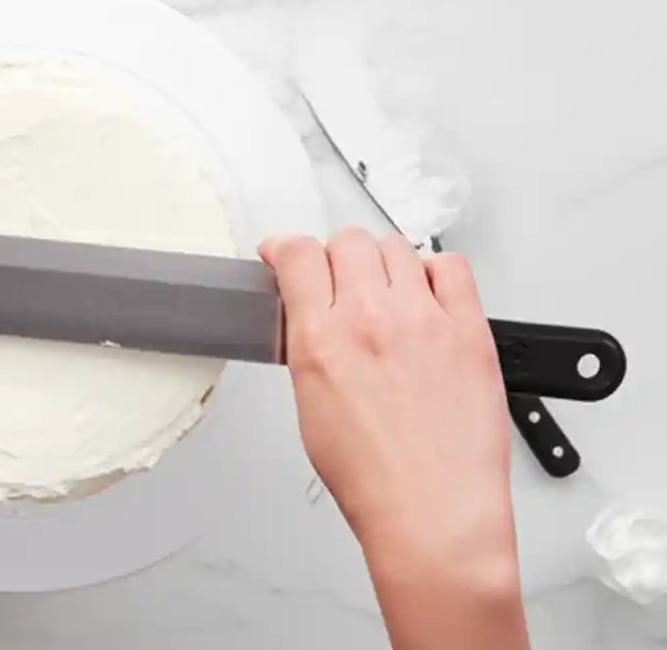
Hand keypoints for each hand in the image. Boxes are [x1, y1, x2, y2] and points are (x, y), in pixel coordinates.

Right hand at [260, 229, 527, 649]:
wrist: (432, 513)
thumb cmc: (373, 478)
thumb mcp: (309, 407)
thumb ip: (309, 347)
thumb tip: (311, 316)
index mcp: (322, 340)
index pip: (298, 255)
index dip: (286, 248)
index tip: (287, 253)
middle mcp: (371, 319)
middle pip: (348, 242)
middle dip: (335, 256)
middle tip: (339, 280)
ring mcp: (424, 320)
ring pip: (396, 248)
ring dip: (383, 263)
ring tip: (386, 293)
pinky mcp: (470, 330)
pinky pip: (452, 268)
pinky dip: (436, 272)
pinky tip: (428, 296)